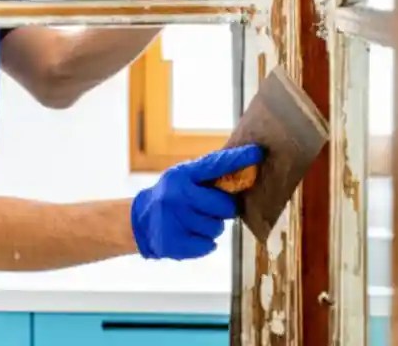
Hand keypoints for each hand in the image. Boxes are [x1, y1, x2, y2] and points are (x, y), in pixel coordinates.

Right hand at [130, 144, 264, 259]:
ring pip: (217, 228)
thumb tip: (246, 172)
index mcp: (181, 175)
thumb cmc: (173, 197)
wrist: (140, 223)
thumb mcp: (184, 180)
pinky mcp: (174, 243)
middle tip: (212, 208)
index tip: (257, 152)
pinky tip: (190, 235)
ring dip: (212, 227)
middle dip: (224, 208)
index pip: (214, 164)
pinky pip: (209, 245)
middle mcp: (176, 195)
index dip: (237, 159)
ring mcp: (173, 219)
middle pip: (224, 205)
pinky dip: (204, 243)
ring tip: (195, 222)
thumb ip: (208, 177)